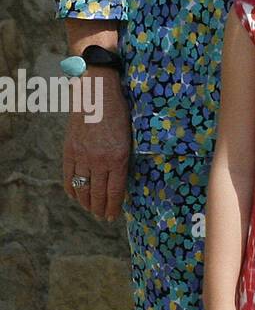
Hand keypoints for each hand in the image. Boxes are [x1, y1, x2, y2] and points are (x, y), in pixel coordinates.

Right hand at [62, 69, 129, 220]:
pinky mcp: (70, 150)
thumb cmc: (120, 111)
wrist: (97, 92)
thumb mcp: (130, 135)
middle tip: (103, 216)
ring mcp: (82, 156)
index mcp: (118, 157)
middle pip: (97, 193)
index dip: (113, 206)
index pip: (115, 191)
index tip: (113, 216)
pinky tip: (75, 196)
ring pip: (82, 188)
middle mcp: (99, 160)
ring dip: (86, 202)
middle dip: (100, 208)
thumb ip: (124, 157)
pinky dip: (71, 189)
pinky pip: (69, 176)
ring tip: (91, 209)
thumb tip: (123, 176)